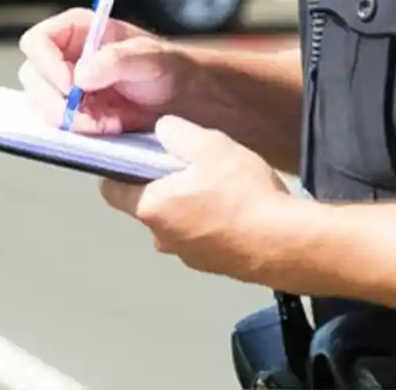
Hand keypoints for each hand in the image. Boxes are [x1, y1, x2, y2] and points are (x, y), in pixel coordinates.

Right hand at [17, 8, 180, 133]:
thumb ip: (117, 60)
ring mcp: (67, 87)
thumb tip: (81, 74)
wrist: (185, 101)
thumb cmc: (171, 69)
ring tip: (103, 123)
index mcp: (77, 31)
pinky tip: (106, 128)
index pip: (37, 41)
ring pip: (41, 104)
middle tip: (85, 115)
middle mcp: (65, 57)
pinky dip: (79, 131)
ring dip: (68, 119)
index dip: (46, 63)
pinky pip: (59, 124)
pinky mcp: (74, 113)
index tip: (70, 84)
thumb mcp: (151, 58)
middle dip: (55, 100)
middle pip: (32, 77)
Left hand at [101, 116, 292, 279]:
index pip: (110, 191)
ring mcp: (188, 256)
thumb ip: (177, 132)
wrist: (285, 244)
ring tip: (219, 187)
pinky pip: (202, 239)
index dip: (119, 170)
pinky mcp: (214, 266)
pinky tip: (236, 209)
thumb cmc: (241, 192)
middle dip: (161, 186)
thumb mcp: (208, 145)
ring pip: (176, 224)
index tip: (137, 155)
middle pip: (147, 206)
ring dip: (188, 207)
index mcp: (150, 207)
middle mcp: (161, 237)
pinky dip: (210, 225)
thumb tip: (163, 129)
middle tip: (189, 166)